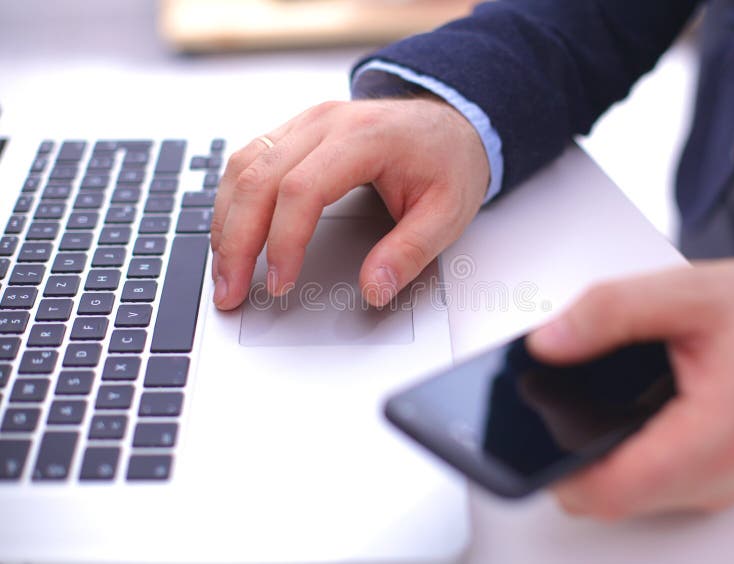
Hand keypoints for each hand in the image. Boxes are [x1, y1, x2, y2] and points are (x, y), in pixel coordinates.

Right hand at [210, 97, 489, 309]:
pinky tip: (229, 232)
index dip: (283, 240)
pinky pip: (248, 159)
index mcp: (364, 137)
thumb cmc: (447, 162)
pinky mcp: (294, 132)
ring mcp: (305, 123)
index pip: (302, 188)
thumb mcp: (447, 214)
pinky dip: (232, 200)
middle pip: (258, 178)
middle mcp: (325, 123)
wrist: (449, 123)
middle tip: (229, 291)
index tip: (279, 283)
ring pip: (243, 166)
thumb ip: (410, 253)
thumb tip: (373, 290)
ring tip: (222, 270)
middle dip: (236, 241)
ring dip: (225, 221)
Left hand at [527, 260, 733, 519]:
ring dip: (587, 458)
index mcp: (712, 435)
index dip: (559, 468)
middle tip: (546, 405)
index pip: (614, 488)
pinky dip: (612, 455)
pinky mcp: (702, 476)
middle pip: (607, 498)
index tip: (529, 433)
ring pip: (621, 495)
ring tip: (574, 405)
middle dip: (564, 457)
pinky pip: (640, 482)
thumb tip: (546, 343)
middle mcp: (712, 475)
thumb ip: (609, 312)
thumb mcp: (687, 291)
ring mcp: (709, 483)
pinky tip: (603, 415)